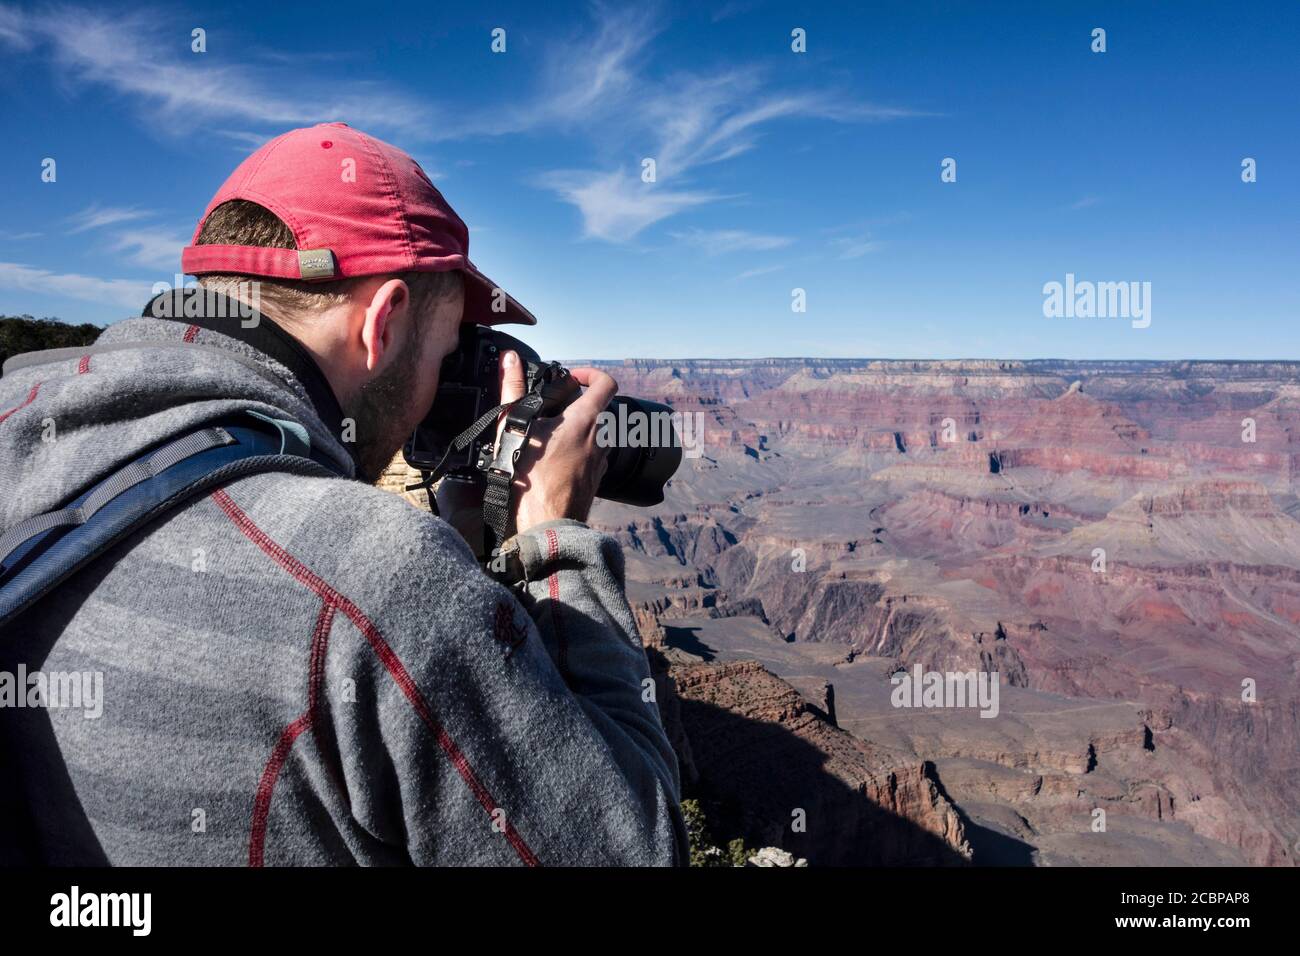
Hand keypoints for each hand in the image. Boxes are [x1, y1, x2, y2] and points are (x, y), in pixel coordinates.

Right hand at [495, 350, 614, 532]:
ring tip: (551, 433)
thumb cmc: (531, 478)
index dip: (591, 374)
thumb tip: (510, 359)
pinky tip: (554, 459)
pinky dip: (579, 450)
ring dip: (579, 428)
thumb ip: (513, 389)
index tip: (571, 379)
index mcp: (587, 419)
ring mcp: (602, 460)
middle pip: (601, 408)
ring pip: (597, 432)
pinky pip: (593, 455)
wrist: (545, 524)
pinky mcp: (597, 478)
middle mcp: (602, 437)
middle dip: (579, 402)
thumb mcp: (515, 426)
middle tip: (554, 407)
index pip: (606, 383)